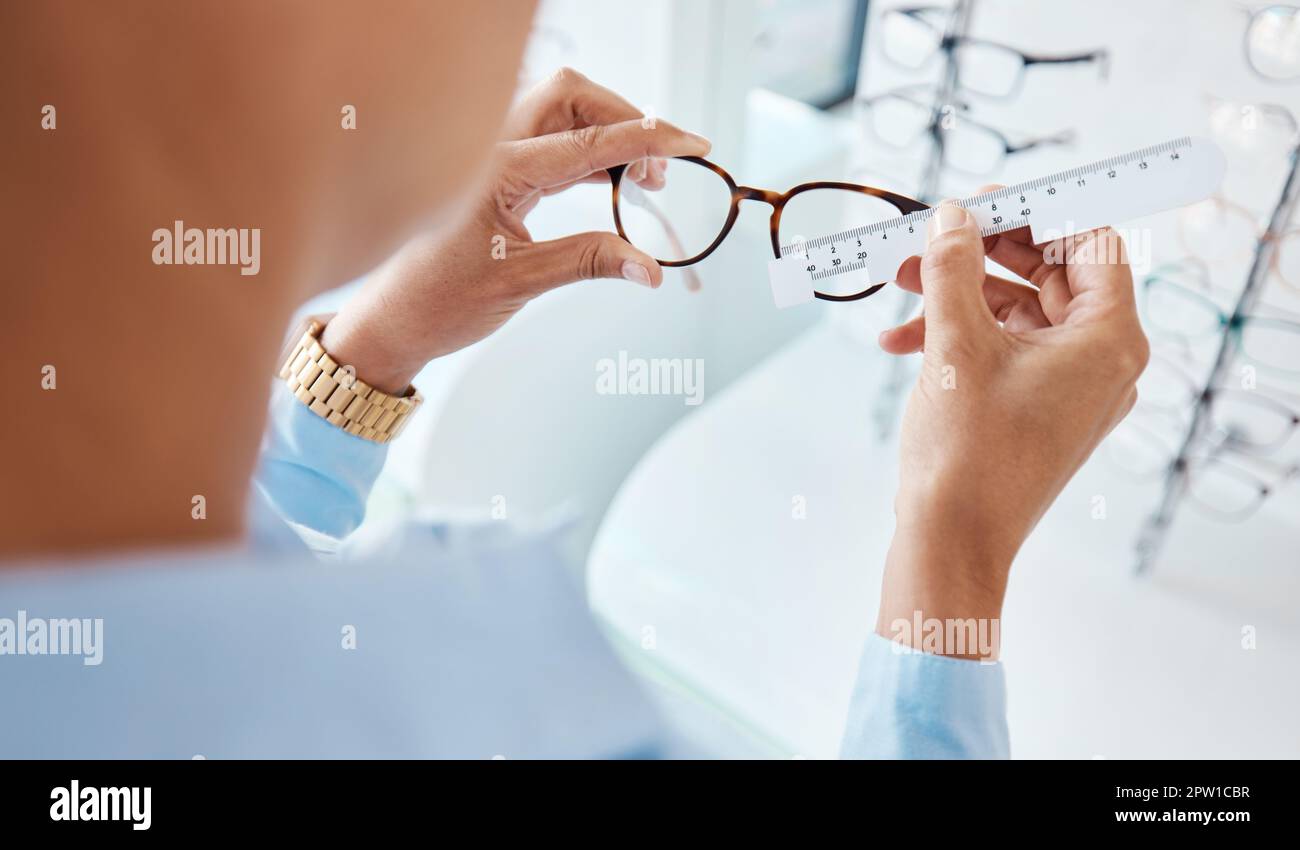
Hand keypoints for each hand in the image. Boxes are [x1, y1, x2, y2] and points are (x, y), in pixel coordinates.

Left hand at [320, 68, 710, 391]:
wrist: (390, 321)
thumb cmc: (438, 301)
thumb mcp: (520, 283)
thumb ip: (589, 262)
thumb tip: (650, 268)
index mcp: (497, 169)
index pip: (589, 140)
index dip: (649, 139)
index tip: (693, 145)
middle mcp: (490, 148)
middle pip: (572, 98)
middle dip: (625, 121)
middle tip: (658, 174)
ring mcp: (489, 155)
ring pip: (560, 113)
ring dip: (607, 135)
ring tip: (640, 181)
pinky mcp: (492, 170)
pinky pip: (547, 141)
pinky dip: (586, 153)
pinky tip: (608, 182)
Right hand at [876, 199, 1148, 657]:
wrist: (952, 542)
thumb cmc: (968, 454)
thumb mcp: (955, 346)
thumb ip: (954, 270)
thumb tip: (951, 218)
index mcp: (1109, 341)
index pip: (1091, 245)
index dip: (1038, 214)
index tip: (983, 202)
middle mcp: (1100, 362)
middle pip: (1050, 275)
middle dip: (981, 254)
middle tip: (931, 236)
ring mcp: (1069, 389)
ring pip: (1017, 313)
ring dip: (957, 294)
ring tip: (900, 284)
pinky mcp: (1035, 410)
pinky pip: (1002, 351)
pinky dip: (956, 337)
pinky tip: (900, 340)